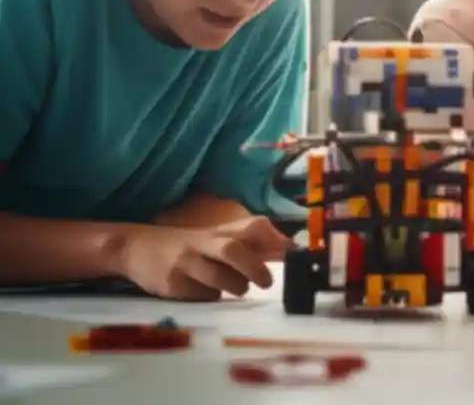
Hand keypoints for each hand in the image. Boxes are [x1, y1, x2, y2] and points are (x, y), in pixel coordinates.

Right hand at [114, 217, 284, 300]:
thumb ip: (246, 243)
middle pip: (232, 250)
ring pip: (217, 277)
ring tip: (238, 288)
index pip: (251, 226)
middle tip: (267, 282)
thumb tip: (286, 250)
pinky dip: (210, 297)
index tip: (291, 252)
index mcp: (217, 230)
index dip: (274, 238)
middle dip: (254, 267)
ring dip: (234, 287)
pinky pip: (199, 295)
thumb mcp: (213, 237)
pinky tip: (206, 292)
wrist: (133, 248)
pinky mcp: (171, 284)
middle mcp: (202, 243)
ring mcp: (185, 263)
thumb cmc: (185, 245)